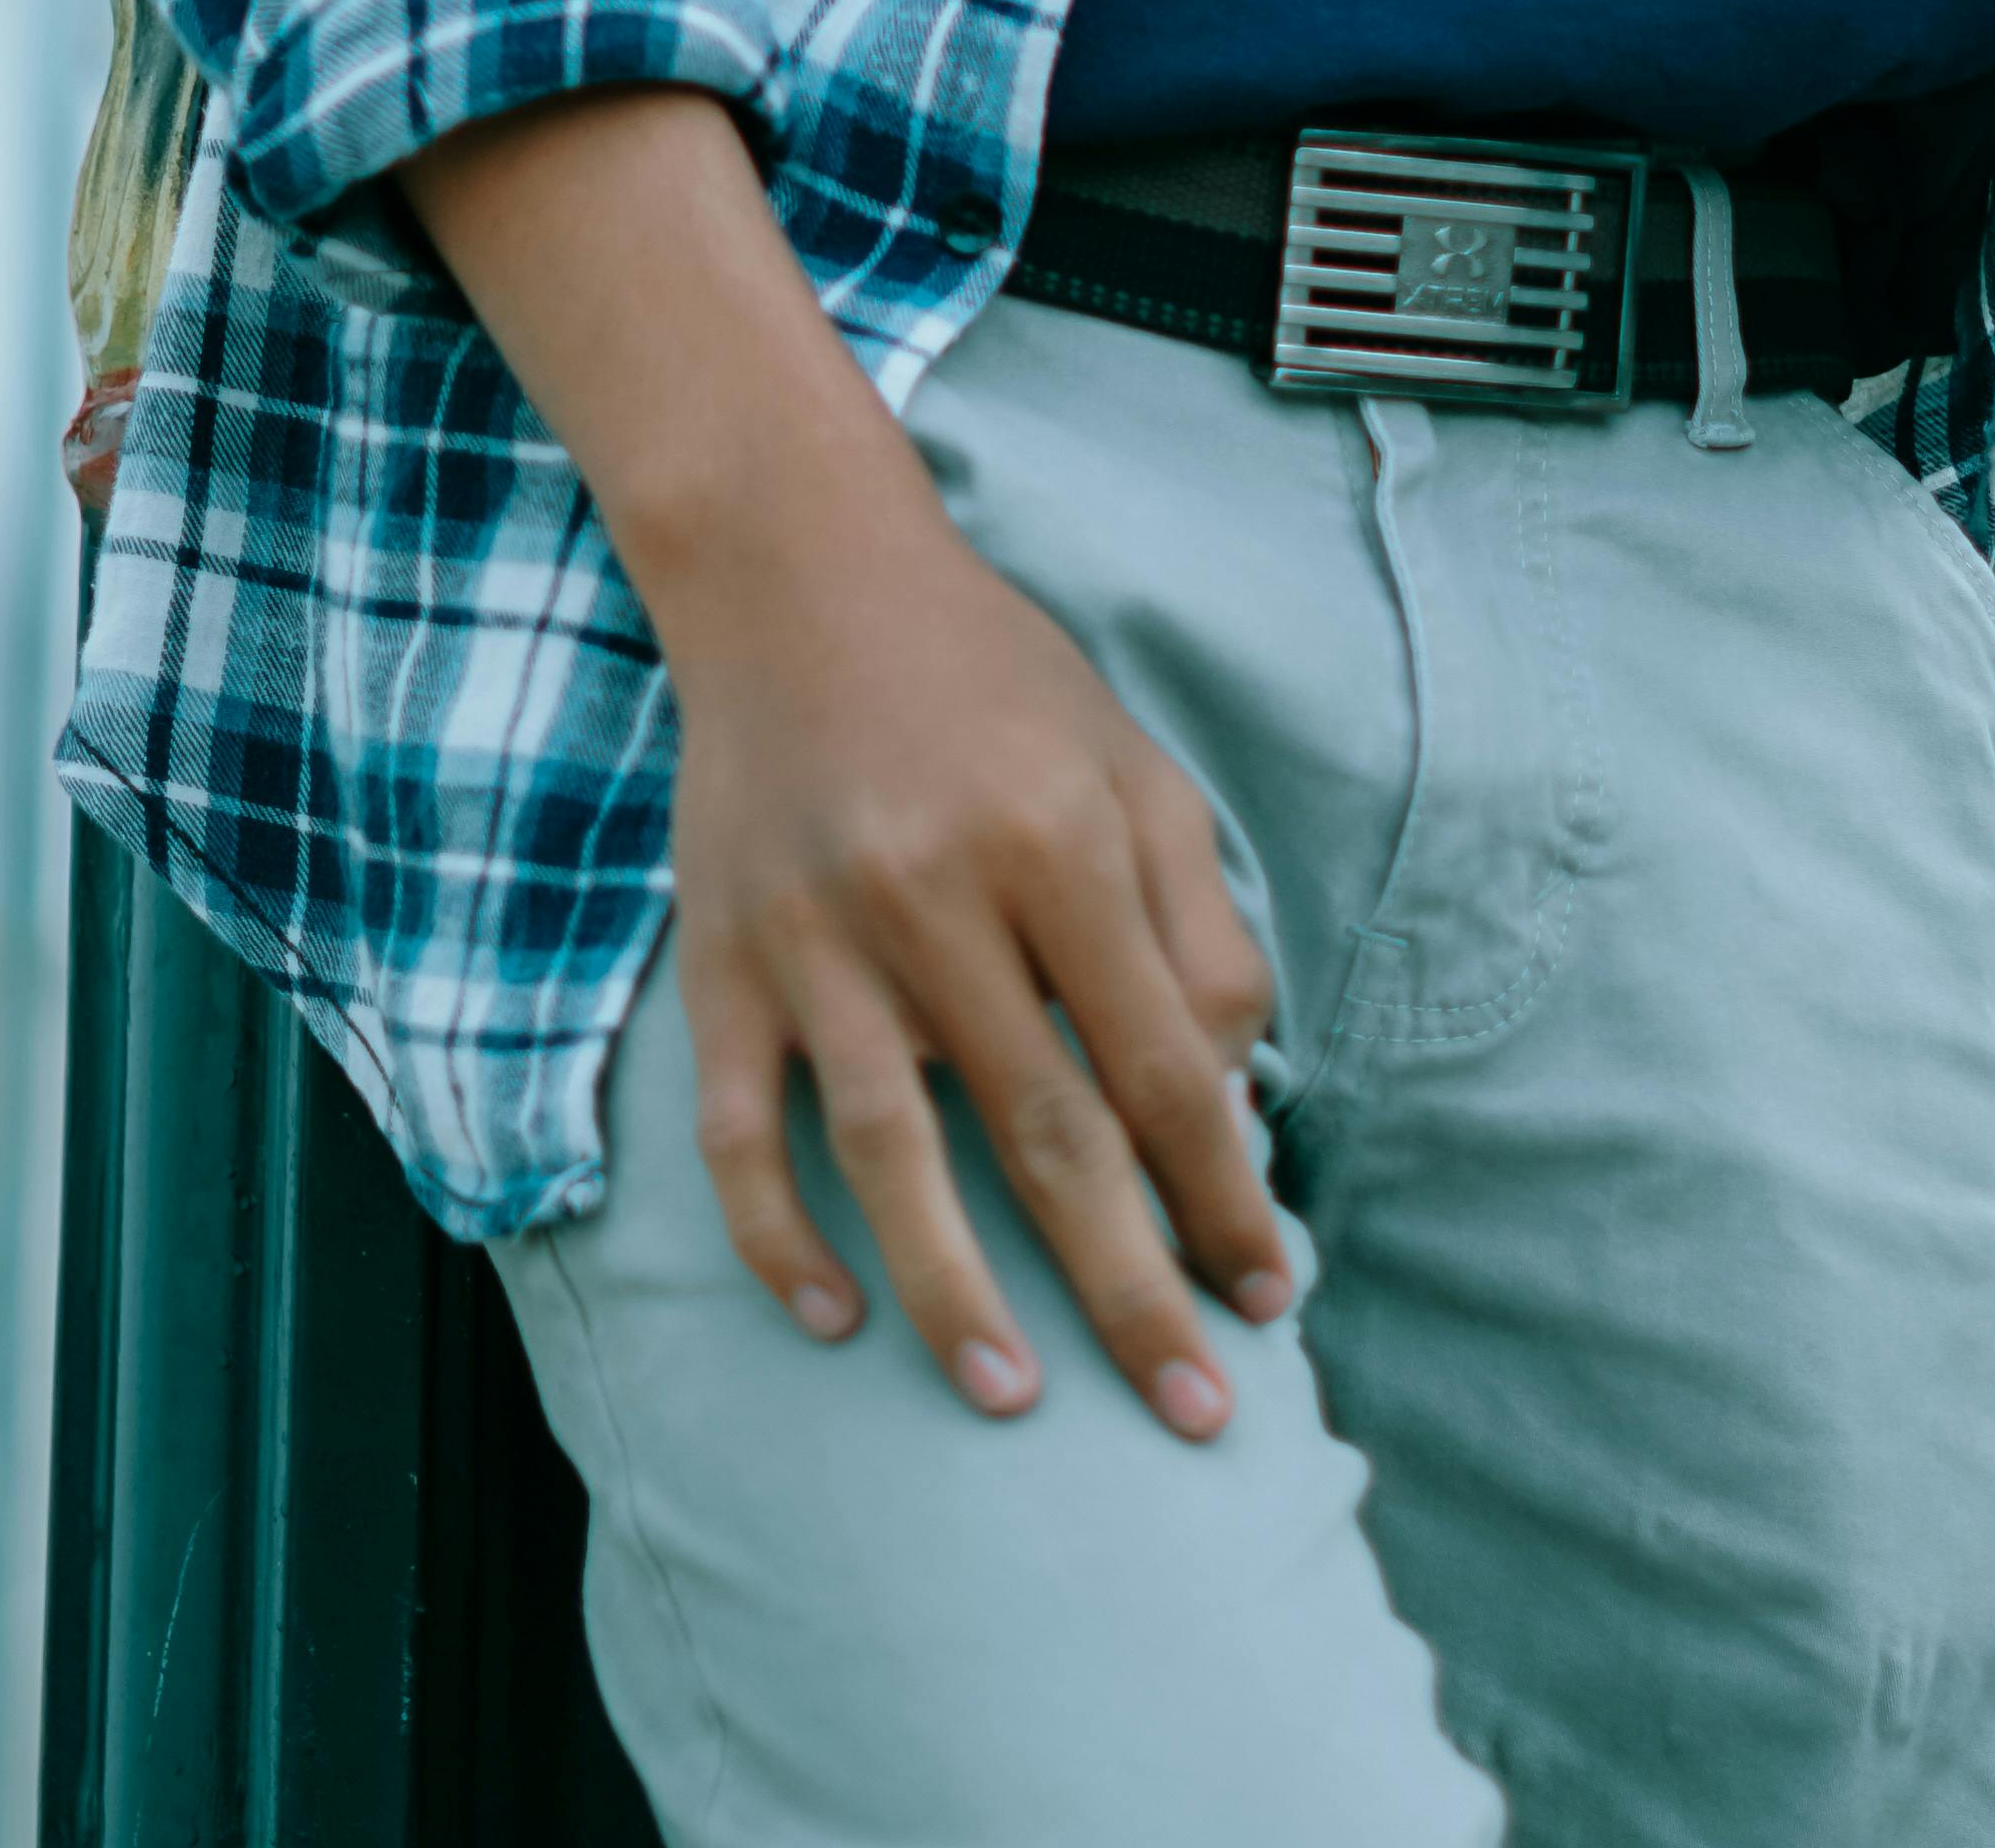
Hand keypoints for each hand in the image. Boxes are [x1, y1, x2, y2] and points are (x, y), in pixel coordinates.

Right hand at [660, 435, 1291, 1430]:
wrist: (801, 577)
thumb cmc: (995, 683)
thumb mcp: (1132, 766)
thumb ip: (1197, 919)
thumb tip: (1231, 1092)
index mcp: (1060, 841)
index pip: (1165, 1066)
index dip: (1224, 1195)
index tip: (1271, 1296)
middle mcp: (940, 892)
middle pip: (1050, 1133)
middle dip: (1130, 1287)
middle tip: (1192, 1417)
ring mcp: (819, 936)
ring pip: (894, 1154)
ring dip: (959, 1294)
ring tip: (1018, 1400)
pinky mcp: (723, 963)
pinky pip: (744, 1131)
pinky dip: (780, 1235)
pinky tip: (833, 1316)